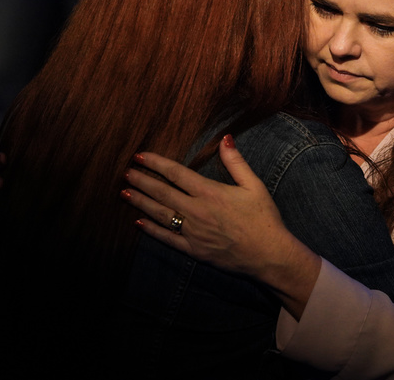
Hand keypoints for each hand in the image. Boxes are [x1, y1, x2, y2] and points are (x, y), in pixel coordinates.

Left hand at [122, 135, 320, 318]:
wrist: (269, 254)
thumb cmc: (264, 219)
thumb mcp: (254, 185)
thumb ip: (236, 162)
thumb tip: (225, 138)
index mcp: (210, 193)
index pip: (176, 173)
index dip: (156, 163)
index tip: (140, 156)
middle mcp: (197, 211)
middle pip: (162, 193)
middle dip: (142, 181)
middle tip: (126, 172)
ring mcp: (193, 232)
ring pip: (160, 214)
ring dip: (140, 202)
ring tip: (124, 193)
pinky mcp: (194, 250)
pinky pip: (167, 239)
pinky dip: (152, 230)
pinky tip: (139, 223)